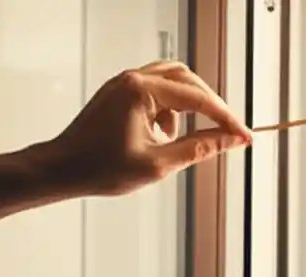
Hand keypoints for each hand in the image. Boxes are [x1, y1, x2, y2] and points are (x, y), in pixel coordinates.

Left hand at [37, 60, 251, 196]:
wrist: (61, 169)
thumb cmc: (100, 168)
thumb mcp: (158, 164)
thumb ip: (199, 149)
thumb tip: (230, 141)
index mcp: (141, 90)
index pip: (198, 98)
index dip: (225, 119)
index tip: (244, 136)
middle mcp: (133, 78)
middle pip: (189, 80)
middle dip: (210, 107)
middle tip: (226, 134)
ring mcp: (125, 83)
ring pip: (174, 81)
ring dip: (188, 106)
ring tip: (178, 140)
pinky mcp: (120, 92)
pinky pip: (157, 91)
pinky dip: (169, 110)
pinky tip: (159, 137)